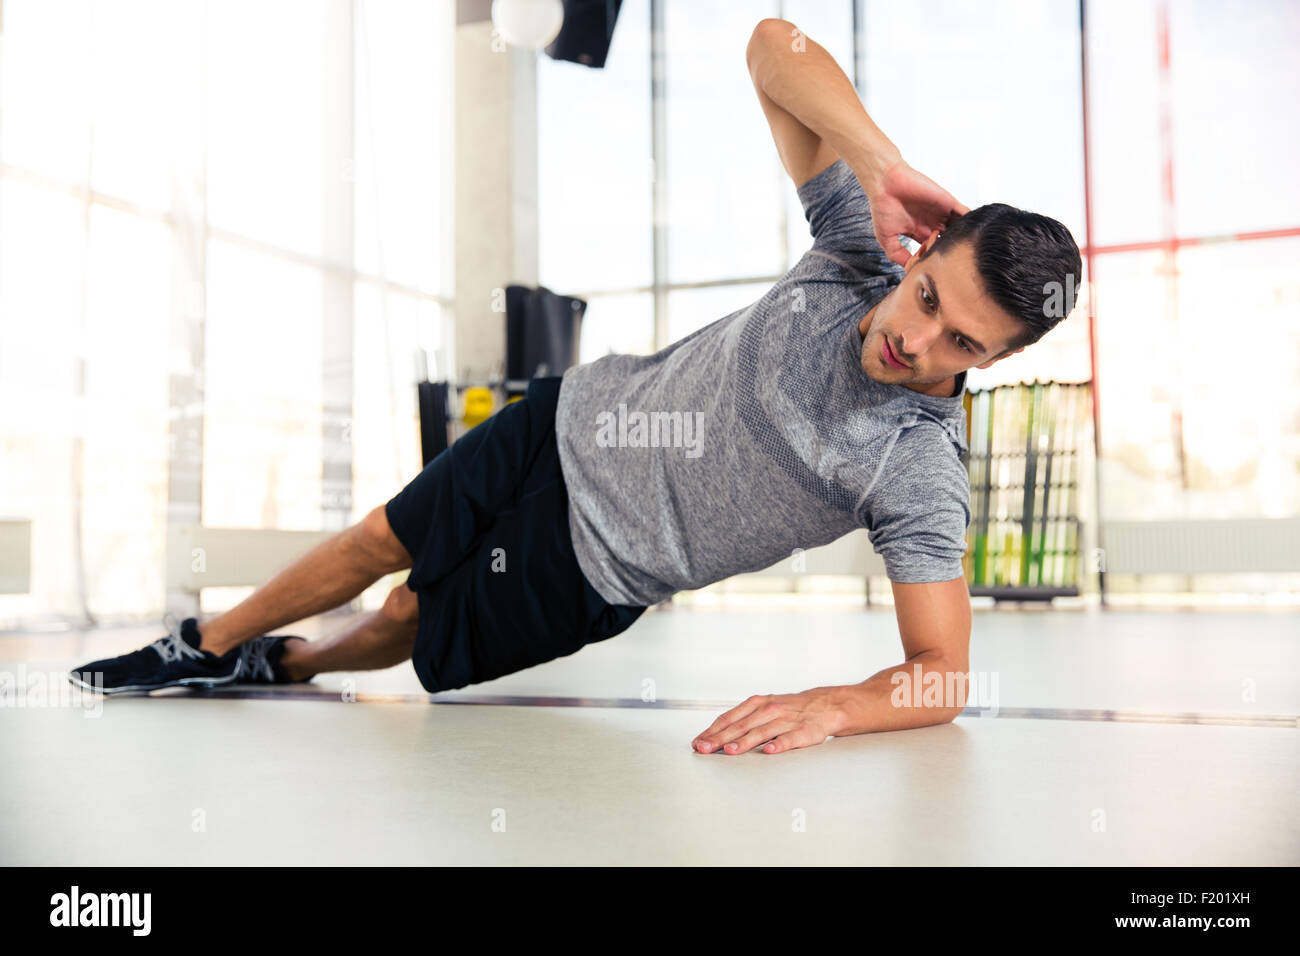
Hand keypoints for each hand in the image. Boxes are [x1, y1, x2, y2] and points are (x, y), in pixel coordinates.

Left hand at [691, 687, 850, 755]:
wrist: (825, 705)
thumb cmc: (788, 709)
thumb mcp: (763, 707)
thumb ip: (742, 719)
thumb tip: (715, 735)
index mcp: (756, 704)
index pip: (729, 718)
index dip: (712, 730)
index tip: (697, 742)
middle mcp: (768, 710)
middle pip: (740, 725)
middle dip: (720, 738)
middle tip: (704, 749)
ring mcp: (786, 720)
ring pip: (761, 732)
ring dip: (744, 742)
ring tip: (729, 751)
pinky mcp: (804, 731)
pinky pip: (790, 738)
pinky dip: (779, 744)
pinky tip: (769, 751)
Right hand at [860, 158, 968, 267]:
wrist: (886, 183)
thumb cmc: (883, 207)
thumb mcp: (886, 238)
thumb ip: (897, 254)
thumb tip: (909, 268)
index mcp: (918, 231)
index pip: (933, 249)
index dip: (934, 259)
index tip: (932, 266)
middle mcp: (931, 223)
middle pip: (948, 240)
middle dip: (951, 251)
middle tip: (953, 263)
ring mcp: (941, 213)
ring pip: (959, 228)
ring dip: (963, 238)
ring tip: (967, 251)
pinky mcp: (948, 203)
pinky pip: (965, 213)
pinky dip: (971, 221)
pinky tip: (974, 232)